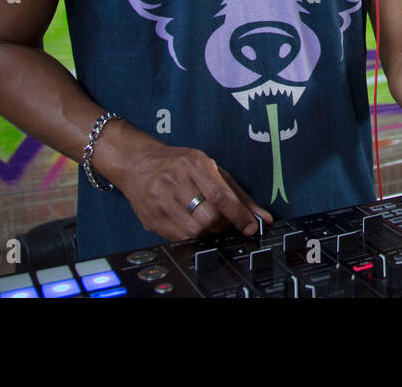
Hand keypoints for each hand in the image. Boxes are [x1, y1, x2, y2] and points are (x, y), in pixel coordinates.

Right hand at [112, 142, 272, 242]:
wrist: (138, 164)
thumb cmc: (180, 165)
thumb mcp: (212, 169)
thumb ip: (239, 195)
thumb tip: (263, 218)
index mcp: (194, 164)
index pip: (221, 195)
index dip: (239, 215)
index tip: (251, 227)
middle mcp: (175, 180)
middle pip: (209, 217)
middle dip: (223, 225)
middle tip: (225, 222)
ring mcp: (160, 200)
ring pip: (195, 231)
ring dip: (208, 232)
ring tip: (208, 222)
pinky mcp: (151, 218)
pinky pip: (179, 238)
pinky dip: (192, 236)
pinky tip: (192, 224)